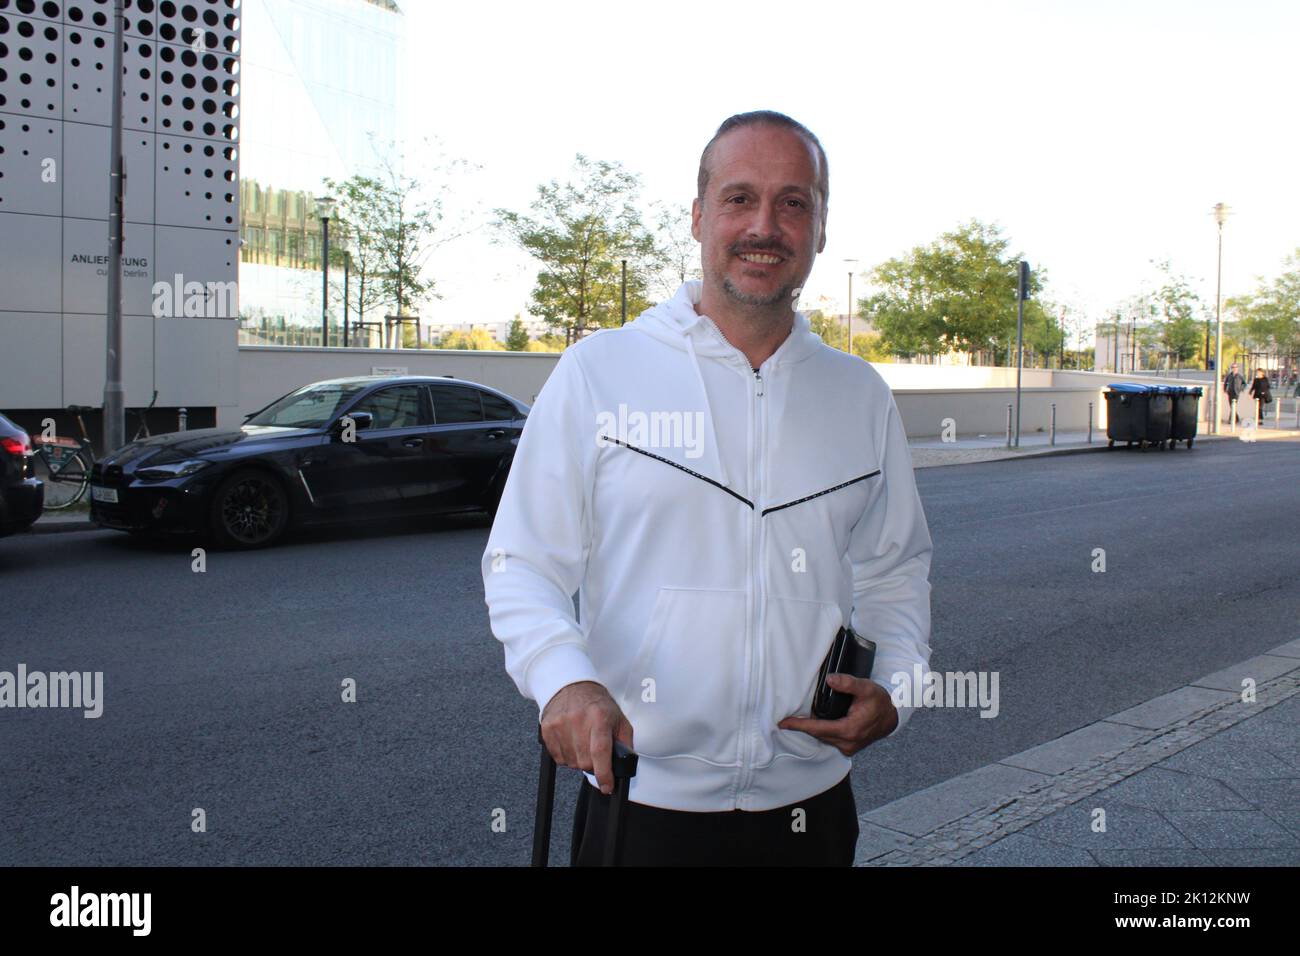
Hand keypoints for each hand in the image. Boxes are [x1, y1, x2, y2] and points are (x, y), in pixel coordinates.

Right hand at [539, 681, 633, 794]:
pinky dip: (567, 756)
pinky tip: (571, 742)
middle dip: (593, 764)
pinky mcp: (548, 728)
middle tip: (595, 752)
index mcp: (599, 717)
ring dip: (579, 759)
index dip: (604, 774)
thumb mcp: (619, 718)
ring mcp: (560, 724)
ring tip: (583, 743)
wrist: (572, 686)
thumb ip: (625, 742)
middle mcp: (578, 720)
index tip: (607, 786)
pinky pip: (558, 758)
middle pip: (585, 761)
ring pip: (571, 762)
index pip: (600, 752)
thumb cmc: (597, 704)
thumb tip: (625, 765)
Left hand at [778, 674, 898, 756]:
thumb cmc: (880, 702)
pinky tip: (815, 724)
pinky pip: (830, 740)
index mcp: (849, 729)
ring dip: (812, 730)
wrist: (892, 717)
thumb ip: (848, 683)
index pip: (818, 729)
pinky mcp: (849, 747)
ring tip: (798, 721)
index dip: (799, 726)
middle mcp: (848, 742)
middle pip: (818, 734)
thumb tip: (830, 679)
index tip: (783, 723)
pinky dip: (821, 732)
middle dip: (802, 727)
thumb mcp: (866, 688)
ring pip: (823, 738)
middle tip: (786, 719)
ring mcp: (849, 747)